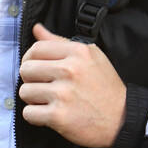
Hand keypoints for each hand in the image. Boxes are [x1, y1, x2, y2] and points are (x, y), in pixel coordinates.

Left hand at [18, 23, 126, 147]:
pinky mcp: (59, 116)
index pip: (36, 48)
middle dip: (31, 80)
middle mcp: (70, 70)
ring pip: (24, 92)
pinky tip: (49, 114)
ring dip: (33, 99)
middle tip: (44, 86)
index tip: (36, 68)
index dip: (30, 58)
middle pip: (26, 69)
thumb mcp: (90, 56)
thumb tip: (37, 29)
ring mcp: (63, 94)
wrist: (122, 119)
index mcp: (78, 52)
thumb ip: (61, 42)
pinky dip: (36, 116)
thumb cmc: (105, 87)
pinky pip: (28, 113)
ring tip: (49, 101)